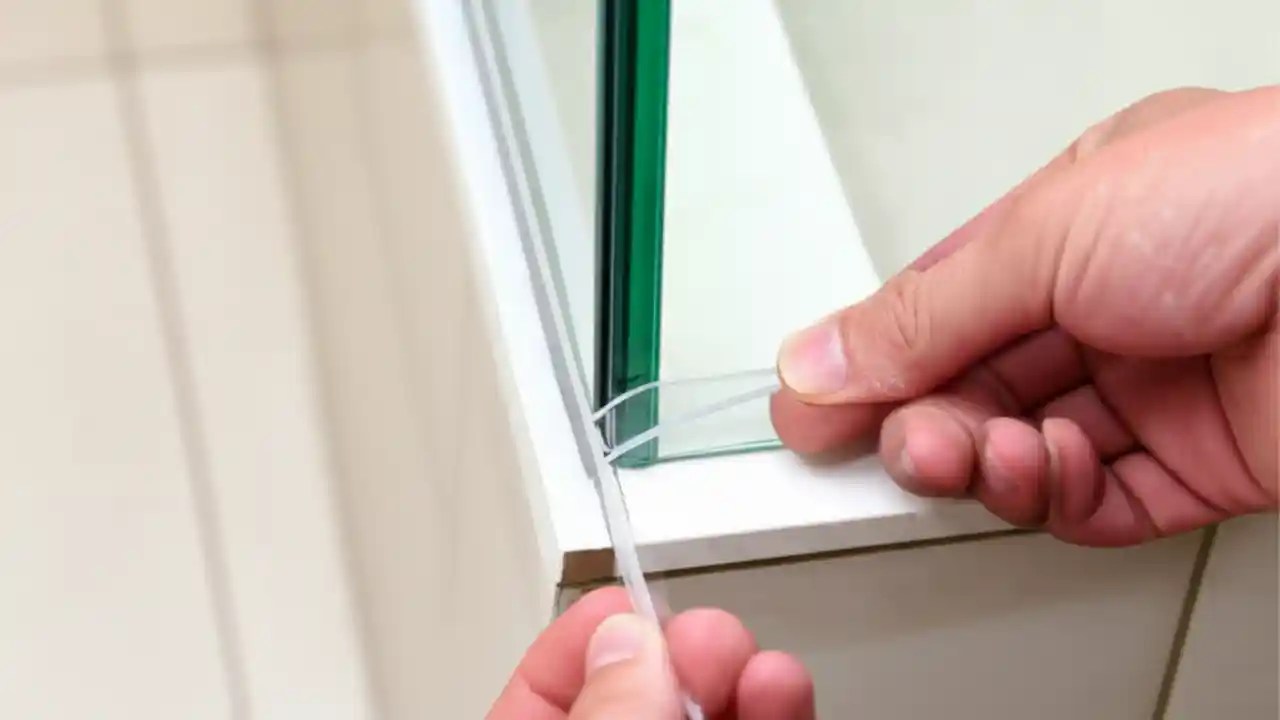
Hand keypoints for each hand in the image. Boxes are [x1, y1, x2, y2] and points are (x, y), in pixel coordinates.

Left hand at [487, 587, 813, 718]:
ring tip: (761, 666)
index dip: (579, 646)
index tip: (626, 608)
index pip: (533, 702)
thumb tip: (625, 640)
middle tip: (710, 639)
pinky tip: (782, 688)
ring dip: (738, 683)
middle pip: (635, 700)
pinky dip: (774, 717)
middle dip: (677, 657)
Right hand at [773, 86, 1277, 545]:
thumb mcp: (1052, 230)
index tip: (810, 409)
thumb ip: (927, 311)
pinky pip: (1096, 501)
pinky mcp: (1206, 464)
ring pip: (1026, 448)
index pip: (942, 304)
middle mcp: (1116, 302)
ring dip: (983, 461)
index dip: (871, 360)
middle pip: (976, 384)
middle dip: (922, 419)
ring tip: (973, 453)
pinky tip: (1044, 473)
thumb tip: (825, 356)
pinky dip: (1055, 499)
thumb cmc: (1268, 192)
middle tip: (887, 442)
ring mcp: (1160, 385)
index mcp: (1077, 222)